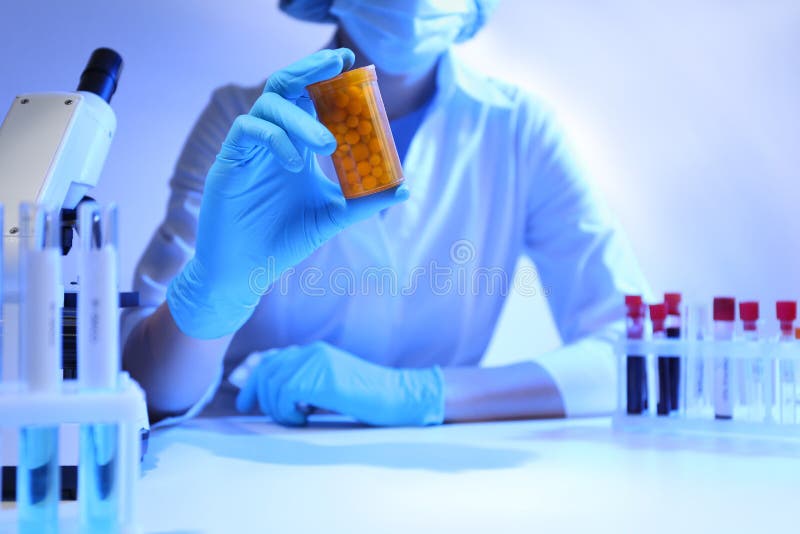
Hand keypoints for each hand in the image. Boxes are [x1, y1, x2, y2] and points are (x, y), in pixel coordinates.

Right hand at [167, 49, 408, 337]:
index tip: (350, 62)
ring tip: (327, 145)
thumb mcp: (333, 217)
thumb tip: (404, 189)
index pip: (310, 98)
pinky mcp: (229, 161)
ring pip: (269, 105)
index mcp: (296, 145)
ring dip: (301, 118)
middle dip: (309, 69)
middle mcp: (273, 140)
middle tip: (337, 65)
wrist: (248, 270)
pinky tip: (293, 164)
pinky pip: (248, 129)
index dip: (326, 76)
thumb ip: (365, 201)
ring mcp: (250, 149)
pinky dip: (275, 137)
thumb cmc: (286, 240)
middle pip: (285, 86)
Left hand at [235, 342, 444, 426]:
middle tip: (253, 411)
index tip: (244, 396)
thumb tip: (267, 393)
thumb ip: (303, 385)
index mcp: (315, 352)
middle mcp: (313, 353)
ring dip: (277, 407)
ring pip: (274, 384)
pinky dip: (288, 412)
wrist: (397, 396)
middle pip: (267, 370)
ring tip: (294, 418)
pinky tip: (304, 418)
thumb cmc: (367, 398)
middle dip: (255, 394)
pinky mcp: (323, 379)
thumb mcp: (330, 387)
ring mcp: (318, 364)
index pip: (272, 358)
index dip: (253, 376)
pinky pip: (286, 394)